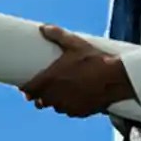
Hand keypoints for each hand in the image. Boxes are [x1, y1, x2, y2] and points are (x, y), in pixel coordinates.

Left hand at [19, 25, 134, 117]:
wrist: (116, 78)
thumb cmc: (95, 60)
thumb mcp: (76, 44)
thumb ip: (58, 35)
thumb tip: (43, 27)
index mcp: (51, 79)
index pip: (29, 89)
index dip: (26, 89)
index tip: (25, 86)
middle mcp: (56, 95)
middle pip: (39, 101)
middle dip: (38, 96)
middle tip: (42, 89)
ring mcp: (67, 105)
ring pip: (54, 107)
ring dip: (54, 102)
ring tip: (58, 93)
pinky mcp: (79, 112)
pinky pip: (69, 111)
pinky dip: (69, 106)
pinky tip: (73, 99)